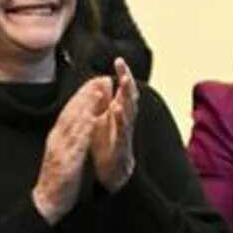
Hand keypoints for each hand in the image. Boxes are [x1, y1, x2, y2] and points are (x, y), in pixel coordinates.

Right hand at [32, 78, 107, 224]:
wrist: (47, 202)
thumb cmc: (60, 177)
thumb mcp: (65, 151)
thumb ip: (72, 136)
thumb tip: (82, 119)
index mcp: (58, 136)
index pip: (70, 111)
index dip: (83, 94)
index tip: (96, 80)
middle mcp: (57, 139)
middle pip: (72, 112)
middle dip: (87, 94)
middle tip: (100, 79)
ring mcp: (60, 150)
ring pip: (74, 124)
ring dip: (86, 107)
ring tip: (98, 92)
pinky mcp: (65, 163)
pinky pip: (76, 145)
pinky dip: (84, 131)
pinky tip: (93, 121)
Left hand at [91, 59, 138, 192]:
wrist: (112, 173)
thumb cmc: (107, 143)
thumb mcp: (104, 119)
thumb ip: (104, 101)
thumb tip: (103, 81)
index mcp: (119, 112)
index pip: (123, 90)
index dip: (122, 75)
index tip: (118, 59)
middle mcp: (125, 119)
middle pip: (129, 96)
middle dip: (127, 80)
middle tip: (123, 65)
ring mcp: (124, 131)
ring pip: (128, 110)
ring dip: (126, 95)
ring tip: (124, 81)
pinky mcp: (121, 144)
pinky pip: (122, 130)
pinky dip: (120, 118)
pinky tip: (117, 108)